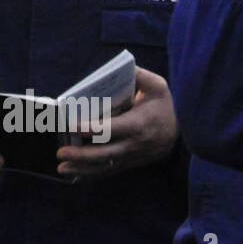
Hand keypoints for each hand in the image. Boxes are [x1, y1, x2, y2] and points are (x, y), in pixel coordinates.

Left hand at [55, 66, 177, 178]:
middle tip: (61, 153)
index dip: (91, 129)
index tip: (71, 127)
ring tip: (61, 168)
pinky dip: (91, 174)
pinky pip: (109, 171)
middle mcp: (134, 144)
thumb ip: (138, 75)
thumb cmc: (164, 106)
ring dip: (82, 169)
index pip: (111, 129)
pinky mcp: (129, 163)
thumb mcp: (157, 86)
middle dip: (82, 155)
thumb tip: (118, 68)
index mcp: (138, 124)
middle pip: (105, 153)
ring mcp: (131, 157)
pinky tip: (74, 175)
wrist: (181, 132)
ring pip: (105, 166)